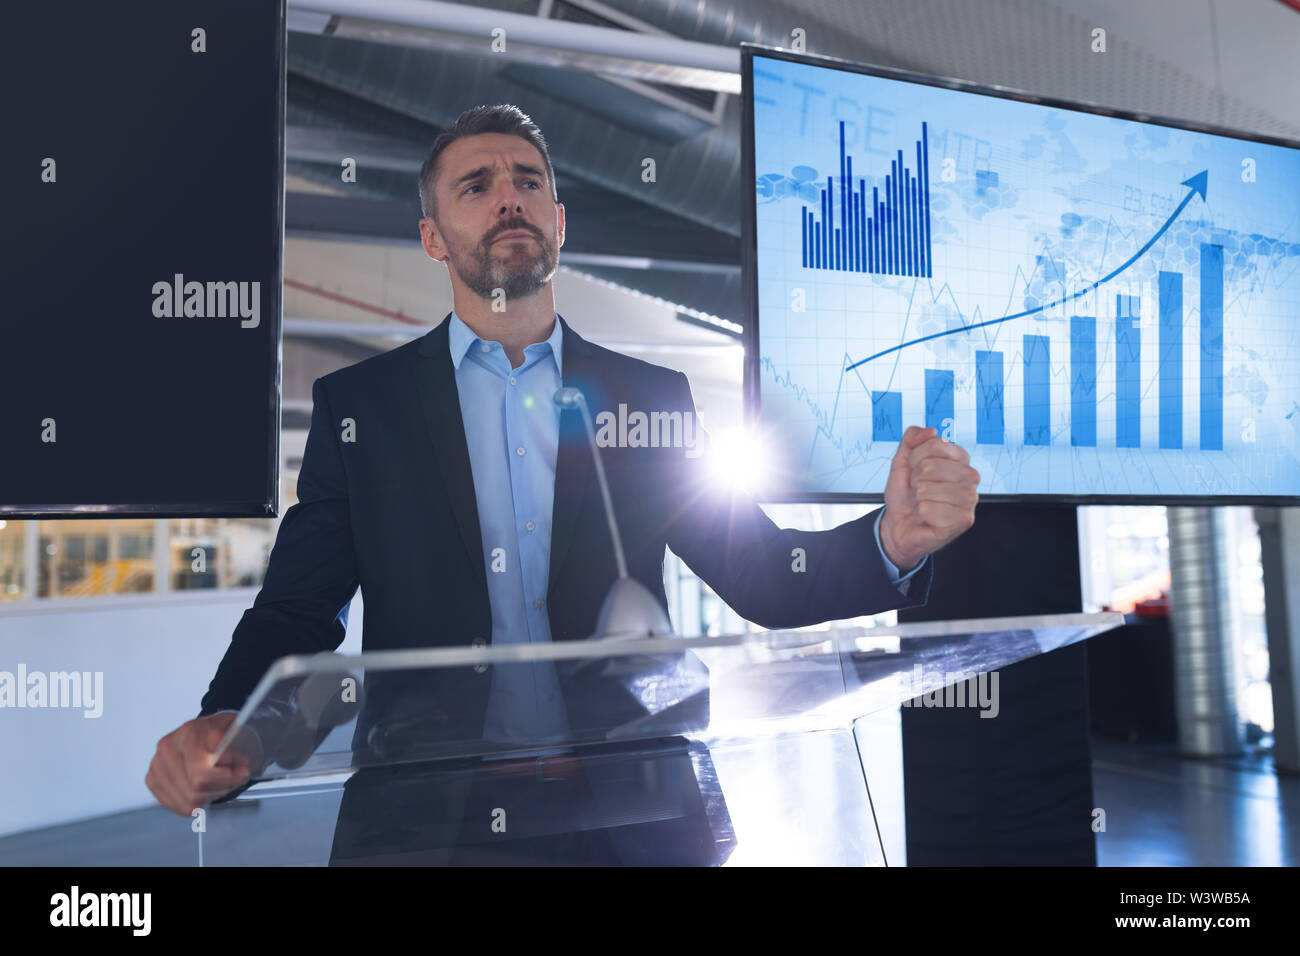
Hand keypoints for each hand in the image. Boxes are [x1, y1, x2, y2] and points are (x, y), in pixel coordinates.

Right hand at [145, 712, 250, 816]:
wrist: (210, 735)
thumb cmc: (224, 736)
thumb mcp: (238, 733)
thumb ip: (230, 742)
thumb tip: (217, 742)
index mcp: (189, 732)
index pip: (201, 773)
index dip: (225, 778)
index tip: (240, 772)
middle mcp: (167, 747)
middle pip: (196, 790)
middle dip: (222, 787)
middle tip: (233, 777)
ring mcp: (156, 765)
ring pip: (189, 802)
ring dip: (211, 796)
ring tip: (219, 781)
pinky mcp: (152, 781)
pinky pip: (181, 807)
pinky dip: (199, 803)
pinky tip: (205, 788)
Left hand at [880, 426, 979, 571]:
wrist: (899, 524)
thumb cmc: (906, 494)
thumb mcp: (903, 460)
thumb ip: (912, 439)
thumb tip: (930, 430)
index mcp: (960, 458)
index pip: (934, 443)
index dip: (915, 458)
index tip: (916, 470)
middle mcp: (971, 477)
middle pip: (929, 466)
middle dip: (915, 479)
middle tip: (919, 490)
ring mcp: (970, 499)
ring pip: (926, 488)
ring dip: (917, 498)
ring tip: (923, 503)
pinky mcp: (964, 520)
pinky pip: (927, 509)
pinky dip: (920, 514)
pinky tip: (927, 518)